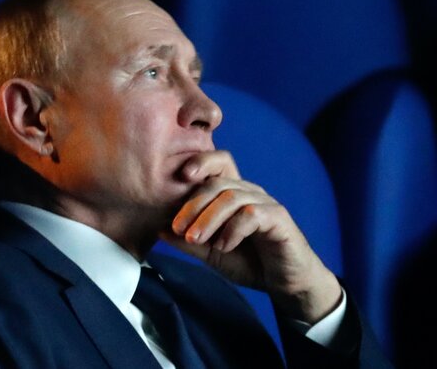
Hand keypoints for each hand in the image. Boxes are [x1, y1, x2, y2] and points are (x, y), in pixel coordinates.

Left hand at [161, 150, 341, 322]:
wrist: (285, 284)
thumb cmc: (250, 263)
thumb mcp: (211, 253)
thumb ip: (189, 241)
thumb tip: (160, 229)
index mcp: (233, 194)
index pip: (219, 163)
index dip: (201, 161)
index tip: (180, 176)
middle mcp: (249, 192)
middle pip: (217, 182)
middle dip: (193, 204)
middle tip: (179, 228)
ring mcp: (265, 203)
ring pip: (232, 197)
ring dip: (208, 219)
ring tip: (197, 241)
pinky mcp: (278, 219)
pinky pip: (251, 214)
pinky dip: (232, 230)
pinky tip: (224, 247)